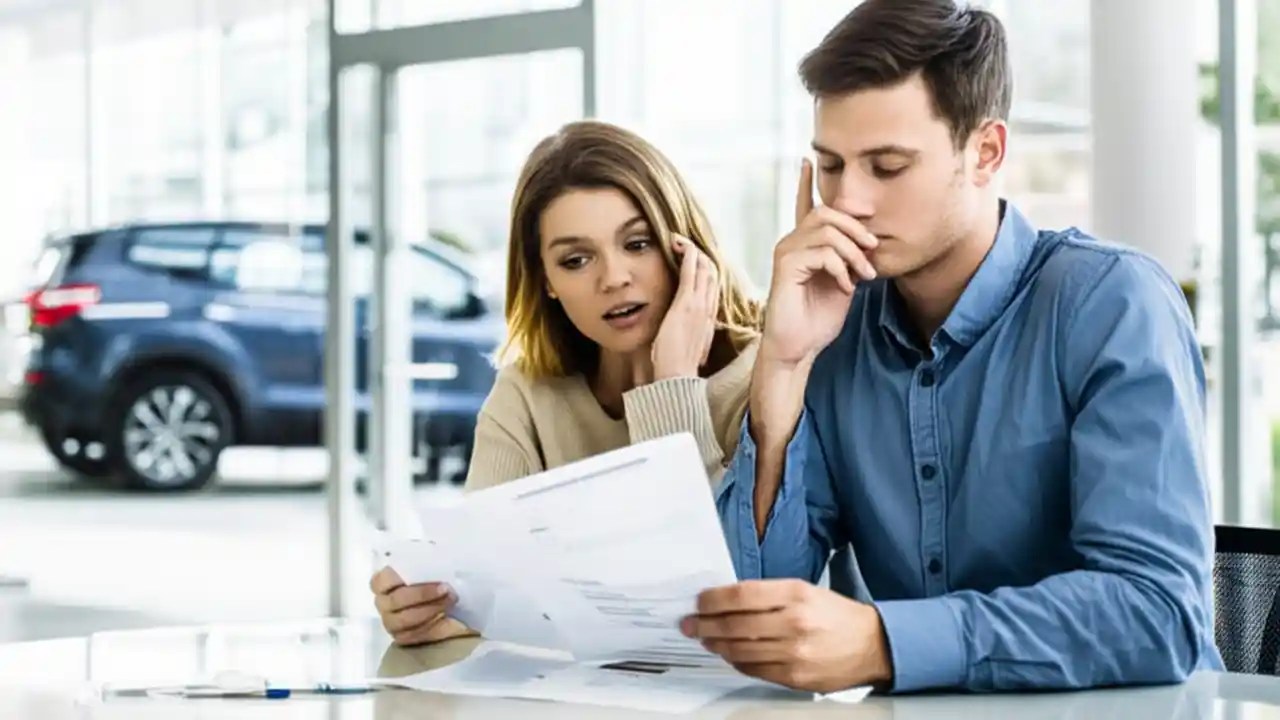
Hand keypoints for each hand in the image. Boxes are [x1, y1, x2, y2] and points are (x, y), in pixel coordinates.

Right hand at [370, 567, 460, 646]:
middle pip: (395, 600)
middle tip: (446, 588)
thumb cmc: (435, 580)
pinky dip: (432, 625)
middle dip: (422, 594)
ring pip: (405, 619)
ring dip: (430, 609)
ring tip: (450, 601)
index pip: (380, 581)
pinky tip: (445, 616)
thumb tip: (432, 556)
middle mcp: (384, 603)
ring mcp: (391, 622)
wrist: (450, 602)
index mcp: (384, 582)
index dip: (395, 578)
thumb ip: (426, 563)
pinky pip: (414, 635)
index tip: (421, 573)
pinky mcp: (403, 637)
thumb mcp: (431, 566)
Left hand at [649, 234, 718, 381]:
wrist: (677, 377)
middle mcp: (708, 310)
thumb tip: (683, 335)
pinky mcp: (686, 304)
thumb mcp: (688, 347)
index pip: (712, 287)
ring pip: (705, 269)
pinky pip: (691, 273)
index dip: (704, 269)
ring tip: (679, 241)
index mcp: (708, 320)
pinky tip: (680, 245)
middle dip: (699, 255)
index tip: (691, 261)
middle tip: (683, 245)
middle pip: (712, 273)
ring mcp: (699, 306)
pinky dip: (687, 255)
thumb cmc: (677, 367)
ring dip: (692, 250)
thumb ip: (689, 336)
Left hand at [681, 579, 892, 693]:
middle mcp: (793, 622)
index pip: (741, 595)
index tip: (699, 602)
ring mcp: (794, 653)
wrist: (873, 645)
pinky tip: (729, 654)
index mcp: (795, 594)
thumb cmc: (836, 615)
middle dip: (704, 624)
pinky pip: (754, 670)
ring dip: (715, 644)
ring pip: (740, 650)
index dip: (713, 599)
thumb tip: (726, 601)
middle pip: (735, 624)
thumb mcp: (805, 590)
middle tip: (689, 624)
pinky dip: (736, 661)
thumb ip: (768, 595)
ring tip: (704, 639)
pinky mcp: (794, 677)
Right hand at [760, 159, 877, 368]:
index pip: (806, 205)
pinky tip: (846, 286)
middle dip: (857, 227)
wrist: (798, 347)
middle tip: (873, 249)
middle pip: (826, 211)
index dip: (807, 182)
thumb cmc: (819, 319)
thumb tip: (869, 241)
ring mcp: (786, 252)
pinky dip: (841, 267)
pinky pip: (822, 252)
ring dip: (853, 250)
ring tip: (864, 274)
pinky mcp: (786, 266)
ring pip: (827, 229)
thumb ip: (851, 258)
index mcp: (805, 245)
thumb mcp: (844, 282)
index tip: (808, 159)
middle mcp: (791, 243)